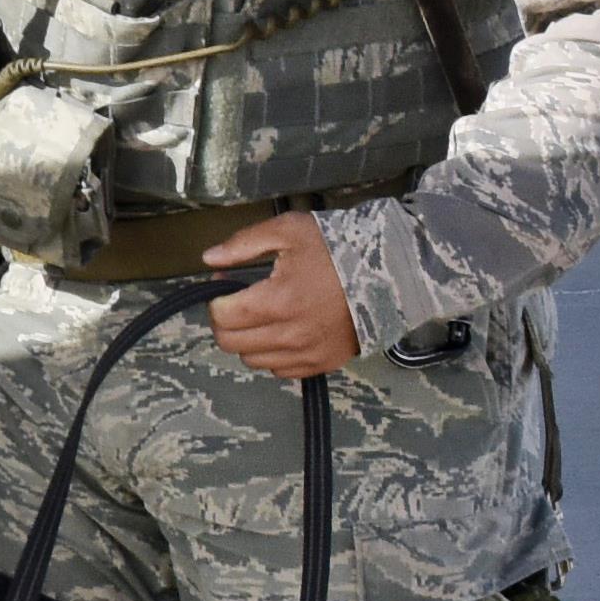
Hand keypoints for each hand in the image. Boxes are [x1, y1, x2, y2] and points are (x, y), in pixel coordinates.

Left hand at [202, 214, 356, 379]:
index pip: (222, 316)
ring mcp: (307, 353)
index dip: (216, 300)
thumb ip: (243, 244)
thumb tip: (208, 259)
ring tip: (264, 316)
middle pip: (230, 343)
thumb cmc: (338, 248)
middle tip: (239, 302)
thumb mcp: (289, 230)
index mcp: (277, 301)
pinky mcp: (323, 363)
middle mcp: (290, 335)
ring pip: (251, 360)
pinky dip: (273, 354)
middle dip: (226, 321)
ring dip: (248, 339)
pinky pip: (279, 370)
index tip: (226, 287)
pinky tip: (284, 331)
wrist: (390, 273)